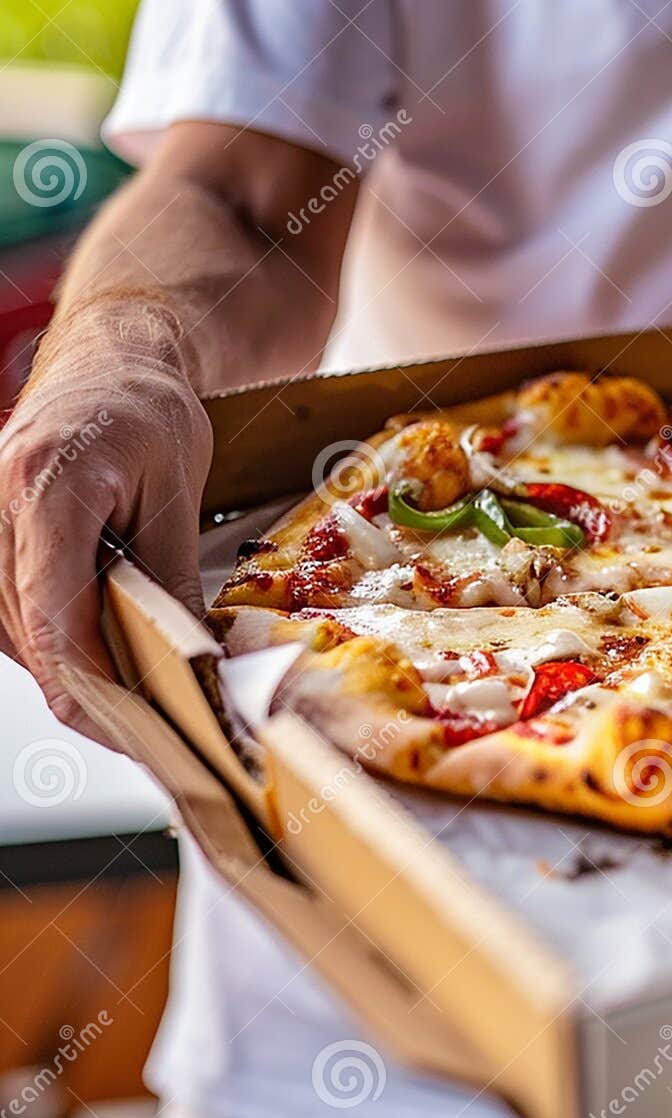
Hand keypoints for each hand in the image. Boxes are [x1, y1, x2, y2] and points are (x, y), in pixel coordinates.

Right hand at [0, 303, 211, 742]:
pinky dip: (52, 642)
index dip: (92, 680)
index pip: (52, 611)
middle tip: (152, 730)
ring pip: (11, 632)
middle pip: (27, 632)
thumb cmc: (148, 417)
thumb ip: (167, 575)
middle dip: (90, 688)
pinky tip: (100, 658)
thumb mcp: (178, 495)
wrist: (110, 365)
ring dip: (70, 670)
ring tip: (137, 700)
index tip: (135, 726)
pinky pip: (7, 612)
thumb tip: (184, 658)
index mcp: (45, 486)